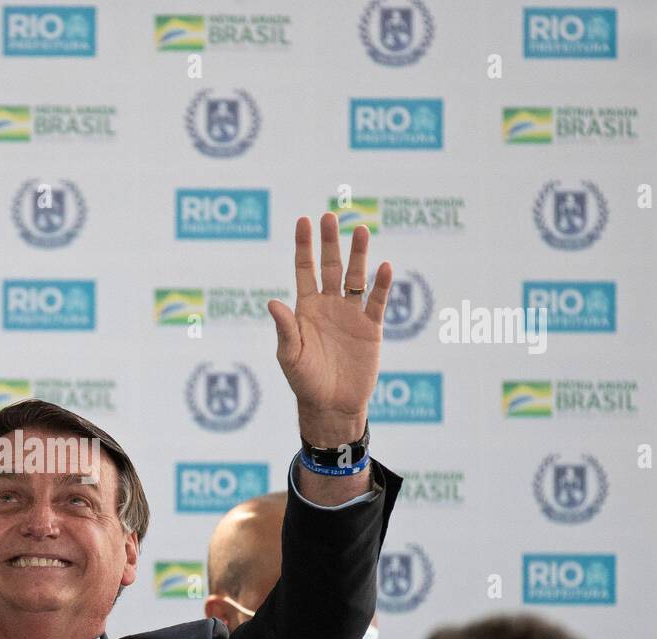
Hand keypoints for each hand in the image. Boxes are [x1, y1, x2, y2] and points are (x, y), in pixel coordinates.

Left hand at [268, 213, 392, 446]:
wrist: (332, 404)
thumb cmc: (305, 381)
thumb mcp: (290, 356)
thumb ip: (284, 328)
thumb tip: (272, 302)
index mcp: (306, 309)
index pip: (305, 270)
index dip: (304, 247)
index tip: (304, 221)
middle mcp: (329, 306)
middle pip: (331, 266)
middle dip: (330, 242)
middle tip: (330, 215)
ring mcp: (351, 314)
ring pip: (355, 277)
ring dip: (358, 254)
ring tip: (360, 229)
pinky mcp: (371, 327)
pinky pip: (376, 301)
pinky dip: (381, 284)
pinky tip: (384, 266)